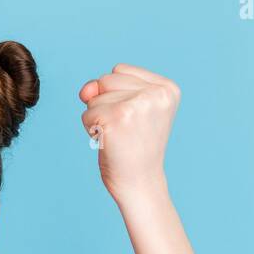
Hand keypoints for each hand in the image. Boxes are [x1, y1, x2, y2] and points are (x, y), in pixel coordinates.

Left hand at [78, 63, 179, 203]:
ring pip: (95, 96)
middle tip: (126, 130)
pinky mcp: (117, 118)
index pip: (119, 71)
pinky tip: (111, 142)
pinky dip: (92, 130)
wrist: (140, 183)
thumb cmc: (134, 146)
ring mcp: (137, 105)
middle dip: (107, 104)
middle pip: (106, 79)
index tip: (135, 120)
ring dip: (99, 118)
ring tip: (120, 136)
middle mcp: (156, 94)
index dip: (118, 96)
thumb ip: (103, 88)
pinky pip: (87, 114)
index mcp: (167, 88)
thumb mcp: (127, 107)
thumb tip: (85, 91)